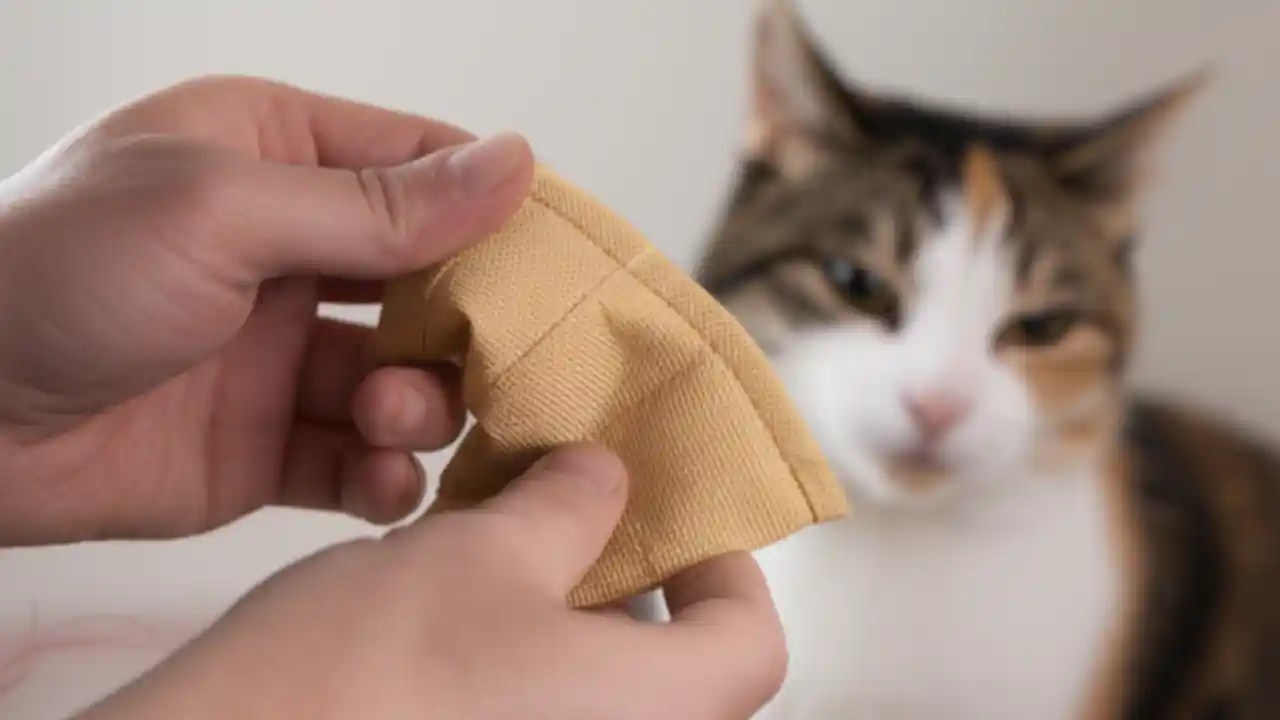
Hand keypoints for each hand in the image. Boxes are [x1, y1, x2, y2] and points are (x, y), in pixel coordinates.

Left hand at [0, 76, 533, 543]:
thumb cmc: (55, 272)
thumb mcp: (224, 208)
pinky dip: (387, 473)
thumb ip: (378, 204)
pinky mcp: (266, 445)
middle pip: (431, 282)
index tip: (562, 258)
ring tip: (389, 413)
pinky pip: (359, 460)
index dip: (498, 208)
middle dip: (468, 324)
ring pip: (407, 377)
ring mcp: (279, 353)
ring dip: (422, 401)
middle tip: (494, 358)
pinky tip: (381, 477)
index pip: (423, 166)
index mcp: (277, 155)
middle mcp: (290, 250)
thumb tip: (516, 162)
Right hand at [79, 445, 786, 719]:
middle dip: (624, 569)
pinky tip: (446, 594)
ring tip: (498, 530)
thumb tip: (604, 477)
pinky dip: (511, 648)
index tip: (676, 510)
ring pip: (587, 678)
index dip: (726, 564)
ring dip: (558, 600)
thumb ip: (567, 508)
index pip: (749, 641)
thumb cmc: (372, 669)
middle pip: (668, 659)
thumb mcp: (483, 555)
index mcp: (656, 713)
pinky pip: (524, 705)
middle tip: (575, 501)